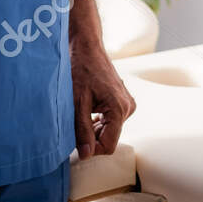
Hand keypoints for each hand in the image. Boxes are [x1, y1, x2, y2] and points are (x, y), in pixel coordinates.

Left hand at [71, 39, 136, 159]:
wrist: (86, 47)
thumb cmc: (80, 69)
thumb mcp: (76, 102)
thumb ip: (82, 130)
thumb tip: (86, 154)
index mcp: (119, 108)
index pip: (109, 145)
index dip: (91, 148)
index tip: (75, 141)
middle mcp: (128, 107)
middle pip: (109, 138)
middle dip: (91, 136)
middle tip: (74, 121)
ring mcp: (126, 103)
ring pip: (109, 130)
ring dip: (93, 127)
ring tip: (80, 111)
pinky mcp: (122, 100)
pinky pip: (110, 120)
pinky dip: (97, 119)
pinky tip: (87, 107)